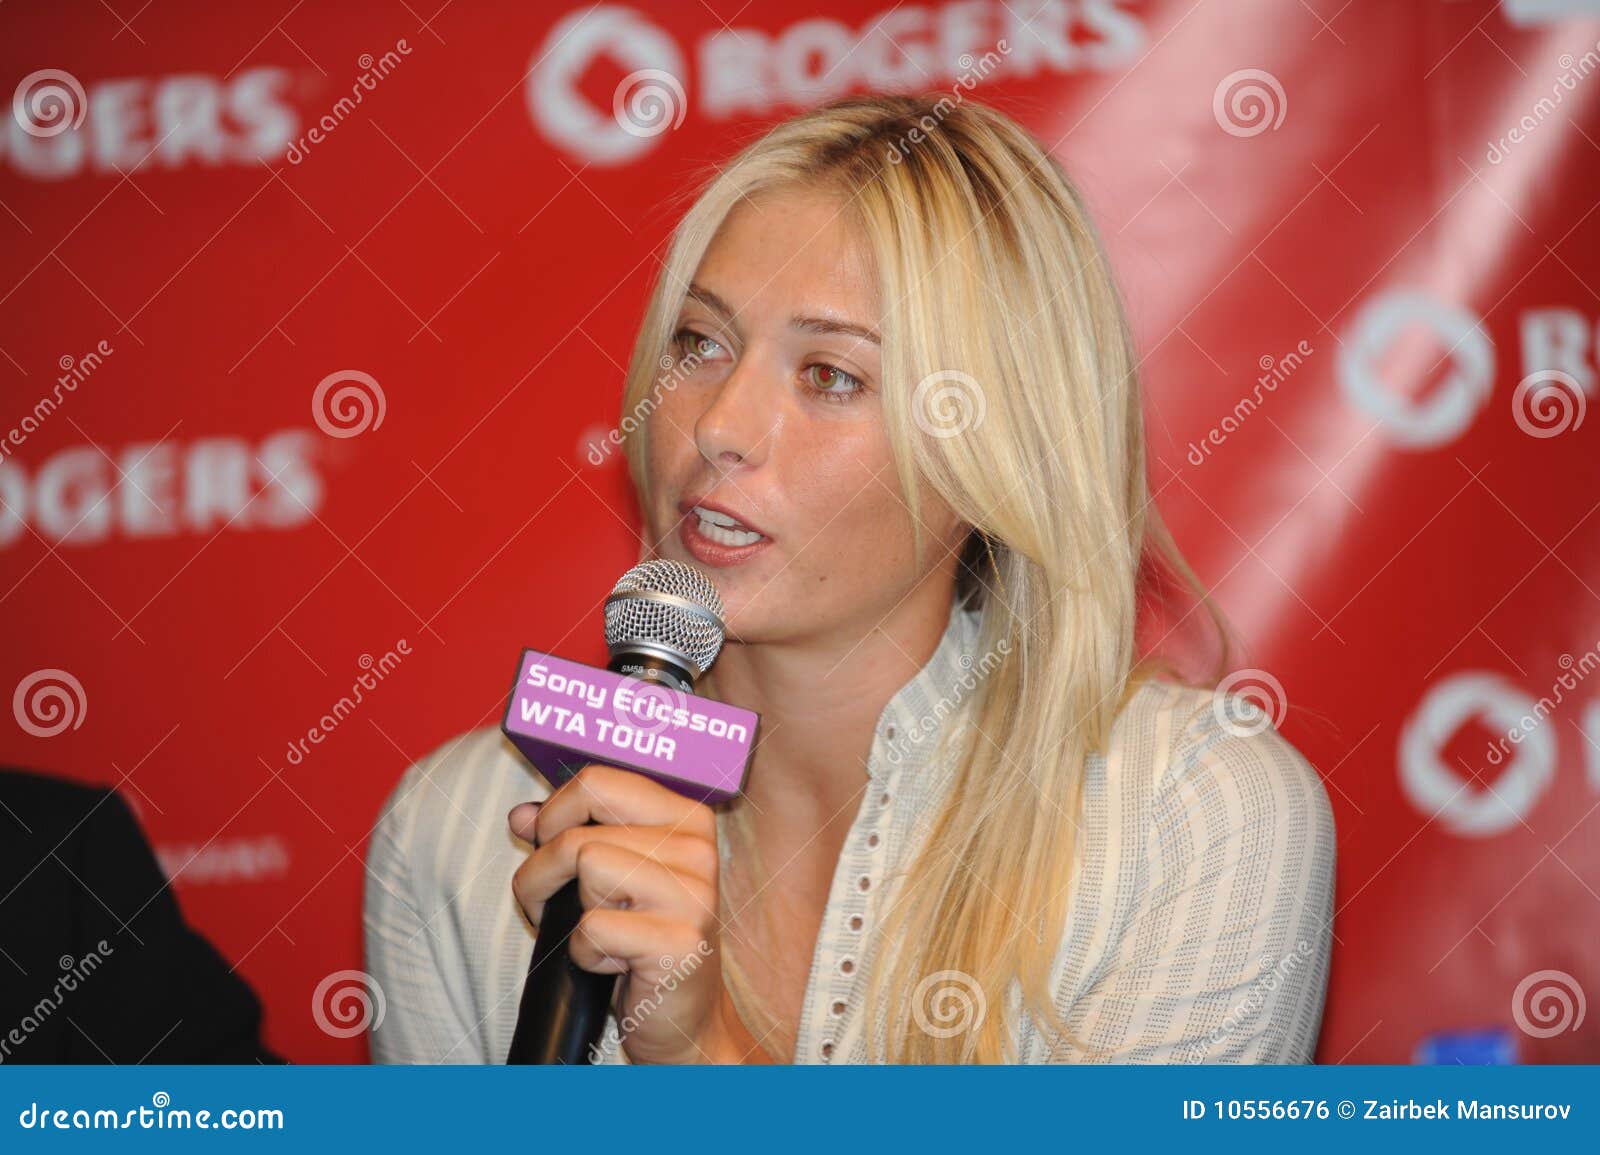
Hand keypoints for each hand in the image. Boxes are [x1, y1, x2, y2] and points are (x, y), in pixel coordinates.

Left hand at [508, 763, 752, 1063]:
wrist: (684, 1019)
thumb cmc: (642, 942)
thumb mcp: (609, 876)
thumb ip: (568, 834)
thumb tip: (522, 815)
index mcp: (687, 818)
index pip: (596, 782)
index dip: (554, 815)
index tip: (549, 845)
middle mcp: (697, 849)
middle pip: (579, 832)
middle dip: (543, 873)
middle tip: (553, 905)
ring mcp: (694, 895)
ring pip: (586, 867)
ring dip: (564, 912)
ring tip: (591, 933)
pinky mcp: (680, 943)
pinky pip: (592, 927)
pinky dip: (584, 952)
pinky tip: (613, 963)